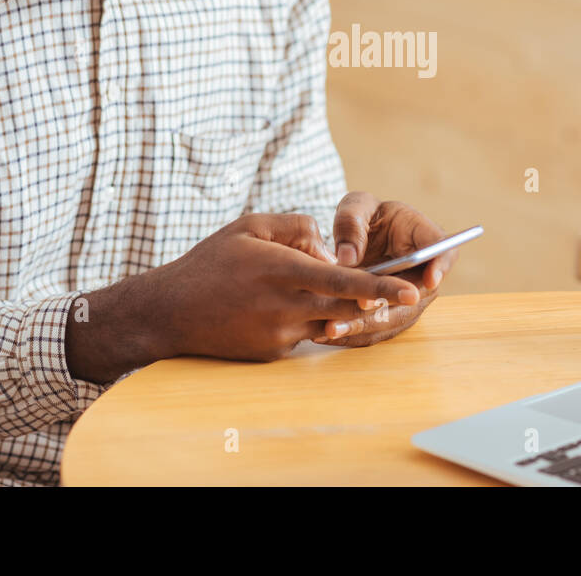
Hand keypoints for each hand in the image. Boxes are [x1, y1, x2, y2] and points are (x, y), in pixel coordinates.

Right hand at [66, 213, 421, 378]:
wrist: (169, 312)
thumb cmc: (211, 262)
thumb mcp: (251, 226)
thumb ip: (298, 227)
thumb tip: (331, 249)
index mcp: (282, 270)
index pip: (344, 280)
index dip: (380, 287)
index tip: (410, 290)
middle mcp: (285, 306)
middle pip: (345, 306)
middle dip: (370, 299)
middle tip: (394, 291)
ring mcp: (280, 335)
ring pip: (327, 321)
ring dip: (333, 308)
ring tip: (307, 293)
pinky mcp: (273, 354)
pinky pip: (304, 335)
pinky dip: (305, 320)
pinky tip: (274, 308)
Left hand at [314, 193, 456, 347]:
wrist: (356, 238)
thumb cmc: (364, 215)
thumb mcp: (356, 206)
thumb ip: (351, 224)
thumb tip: (348, 259)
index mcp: (423, 237)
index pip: (443, 252)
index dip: (440, 267)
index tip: (429, 280)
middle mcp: (423, 272)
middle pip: (417, 294)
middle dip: (389, 303)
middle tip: (362, 304)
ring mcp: (409, 297)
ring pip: (395, 317)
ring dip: (365, 325)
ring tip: (332, 328)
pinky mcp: (391, 314)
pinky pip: (376, 329)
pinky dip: (352, 333)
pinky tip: (324, 333)